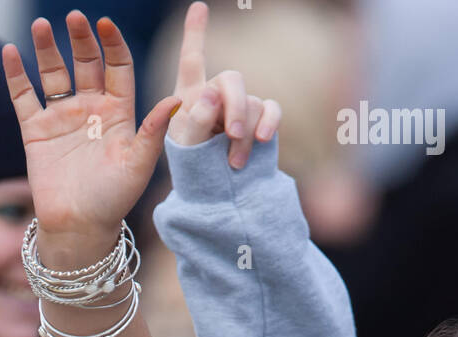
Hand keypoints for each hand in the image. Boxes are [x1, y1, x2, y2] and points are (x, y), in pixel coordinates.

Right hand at [2, 11, 179, 244]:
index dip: (113, 44)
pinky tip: (10, 51)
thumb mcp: (139, 166)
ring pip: (53, 73)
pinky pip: (24, 96)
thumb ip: (154, 132)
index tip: (106, 24)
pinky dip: (15, 74)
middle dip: (81, 39)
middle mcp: (90, 109)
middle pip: (85, 62)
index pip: (118, 67)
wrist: (78, 229)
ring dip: (47, 48)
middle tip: (75, 17)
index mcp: (118, 112)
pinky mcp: (36, 130)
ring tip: (41, 25)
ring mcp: (62, 117)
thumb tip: (178, 99)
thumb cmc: (113, 201)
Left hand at [169, 1, 281, 168]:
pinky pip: (272, 108)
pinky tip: (264, 138)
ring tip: (233, 162)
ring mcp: (241, 107)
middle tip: (232, 134)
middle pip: (231, 79)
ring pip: (251, 102)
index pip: (193, 60)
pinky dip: (270, 122)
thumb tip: (212, 93)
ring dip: (245, 132)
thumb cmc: (192, 171)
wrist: (213, 197)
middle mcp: (217, 95)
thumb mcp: (185, 146)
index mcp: (191, 96)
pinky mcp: (260, 121)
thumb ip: (194, 120)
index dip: (196, 33)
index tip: (199, 6)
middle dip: (234, 106)